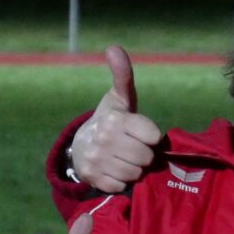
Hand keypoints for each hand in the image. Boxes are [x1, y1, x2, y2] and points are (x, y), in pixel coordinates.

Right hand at [70, 45, 162, 191]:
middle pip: (146, 158)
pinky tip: (114, 168)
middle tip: (134, 147)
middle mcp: (104, 140)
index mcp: (115, 119)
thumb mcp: (119, 97)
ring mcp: (97, 160)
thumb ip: (123, 75)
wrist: (81, 144)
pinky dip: (120, 180)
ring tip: (125, 157)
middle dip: (144, 154)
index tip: (143, 133)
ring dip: (134, 168)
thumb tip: (114, 48)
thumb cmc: (112, 119)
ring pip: (135, 173)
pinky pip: (121, 185)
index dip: (151, 136)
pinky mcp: (93, 178)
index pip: (153, 136)